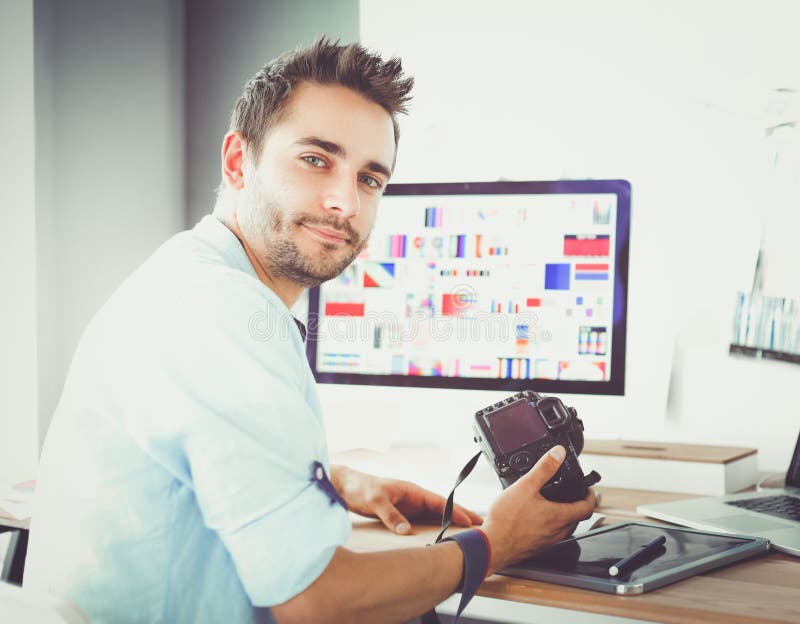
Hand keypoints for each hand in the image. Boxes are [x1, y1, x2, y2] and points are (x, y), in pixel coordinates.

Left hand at [330, 465, 482, 534]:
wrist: (345, 487)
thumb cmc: (359, 488)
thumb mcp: (375, 500)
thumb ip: (391, 515)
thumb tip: (405, 531)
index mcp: (412, 490)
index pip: (439, 502)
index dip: (456, 511)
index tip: (471, 521)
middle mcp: (413, 498)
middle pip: (442, 509)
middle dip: (461, 517)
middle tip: (480, 527)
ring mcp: (409, 507)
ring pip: (435, 517)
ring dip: (450, 525)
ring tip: (468, 535)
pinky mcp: (402, 515)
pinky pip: (424, 523)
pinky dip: (436, 529)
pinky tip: (442, 539)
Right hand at [481, 445, 595, 573]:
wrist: (492, 546)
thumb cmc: (506, 520)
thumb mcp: (525, 486)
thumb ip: (544, 468)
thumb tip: (558, 454)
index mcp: (559, 517)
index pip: (588, 508)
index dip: (591, 496)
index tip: (587, 489)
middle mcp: (558, 532)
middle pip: (577, 518)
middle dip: (577, 504)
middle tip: (571, 493)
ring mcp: (548, 542)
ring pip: (564, 527)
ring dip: (564, 514)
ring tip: (552, 502)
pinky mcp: (537, 547)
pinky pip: (551, 534)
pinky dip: (550, 523)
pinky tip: (535, 516)